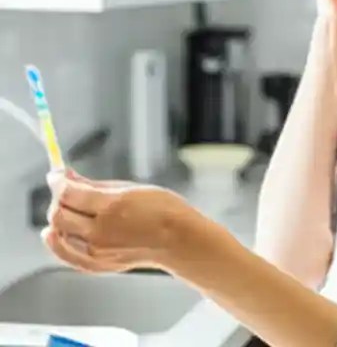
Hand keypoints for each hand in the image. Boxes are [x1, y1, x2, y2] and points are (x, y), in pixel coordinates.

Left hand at [43, 171, 198, 274]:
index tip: (56, 174)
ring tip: (70, 209)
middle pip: (58, 214)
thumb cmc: (164, 210)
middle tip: (66, 190)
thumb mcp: (131, 188)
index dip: (57, 180)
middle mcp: (100, 231)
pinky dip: (56, 242)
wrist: (179, 241)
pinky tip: (55, 233)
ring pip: (58, 233)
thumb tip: (68, 177)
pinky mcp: (97, 264)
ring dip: (59, 218)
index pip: (68, 193)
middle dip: (58, 198)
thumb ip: (95, 185)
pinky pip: (65, 254)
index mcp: (112, 207)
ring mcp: (97, 251)